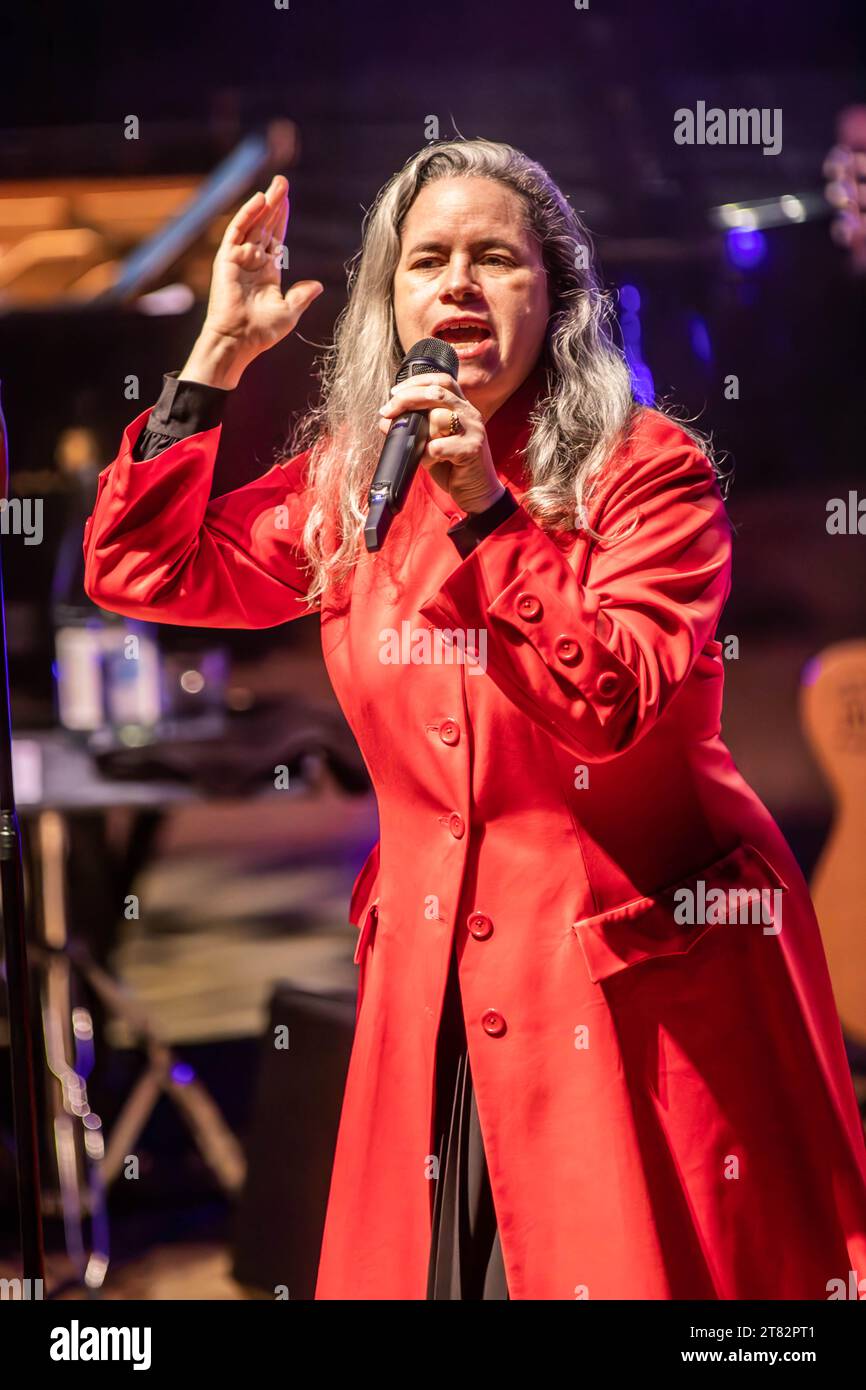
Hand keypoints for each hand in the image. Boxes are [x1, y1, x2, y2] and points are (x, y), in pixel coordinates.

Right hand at [182, 175, 323, 387]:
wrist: (239, 341)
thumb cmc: (262, 332)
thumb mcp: (289, 311)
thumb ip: (302, 295)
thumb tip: (318, 285)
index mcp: (267, 272)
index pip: (276, 238)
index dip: (282, 219)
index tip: (287, 200)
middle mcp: (253, 262)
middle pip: (265, 226)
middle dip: (275, 204)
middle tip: (282, 181)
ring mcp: (239, 259)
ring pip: (253, 224)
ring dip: (264, 203)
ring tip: (277, 184)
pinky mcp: (227, 259)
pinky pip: (237, 231)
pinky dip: (248, 214)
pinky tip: (260, 200)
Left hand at [377, 373, 504, 514]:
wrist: (478, 493)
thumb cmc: (454, 467)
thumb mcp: (430, 444)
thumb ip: (414, 429)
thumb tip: (384, 420)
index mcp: (461, 407)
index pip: (442, 380)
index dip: (417, 381)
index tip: (395, 392)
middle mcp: (470, 413)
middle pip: (436, 392)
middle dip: (407, 398)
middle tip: (388, 411)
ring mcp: (473, 429)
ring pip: (437, 418)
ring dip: (421, 433)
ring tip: (421, 449)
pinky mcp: (472, 449)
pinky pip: (439, 446)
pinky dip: (427, 456)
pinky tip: (431, 462)